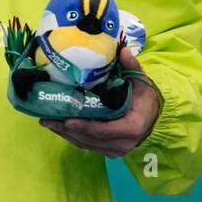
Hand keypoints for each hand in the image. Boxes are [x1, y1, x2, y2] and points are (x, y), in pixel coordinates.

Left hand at [41, 47, 161, 156]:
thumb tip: (123, 51)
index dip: (86, 127)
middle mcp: (124, 142)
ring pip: (86, 144)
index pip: (106, 130)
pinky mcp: (109, 150)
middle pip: (91, 139)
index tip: (67, 121)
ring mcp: (116, 149)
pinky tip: (58, 127)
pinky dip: (72, 137)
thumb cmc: (145, 98)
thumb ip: (132, 67)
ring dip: (65, 134)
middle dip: (67, 130)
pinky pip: (88, 145)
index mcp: (133, 126)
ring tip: (47, 122)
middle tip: (47, 119)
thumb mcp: (141, 82)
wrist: (154, 117)